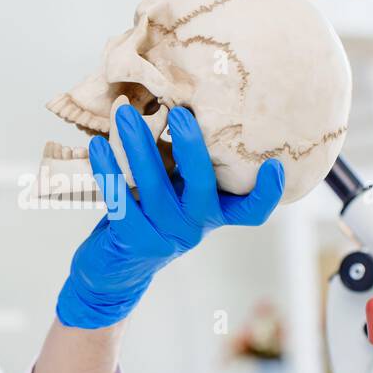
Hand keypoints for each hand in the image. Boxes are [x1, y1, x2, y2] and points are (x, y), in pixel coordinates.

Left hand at [56, 103, 284, 328]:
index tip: (275, 164)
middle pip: (202, 186)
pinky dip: (107, 167)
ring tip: (124, 113)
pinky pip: (119, 197)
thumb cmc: (151, 215)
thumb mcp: (178, 193)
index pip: (251, 210)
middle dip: (191, 147)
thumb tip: (182, 101)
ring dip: (137, 144)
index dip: (267, 192)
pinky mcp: (132, 239)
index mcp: (215, 212)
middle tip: (179, 112)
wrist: (115, 270)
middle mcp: (196, 225)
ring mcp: (165, 235)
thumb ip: (186, 165)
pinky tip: (98, 144)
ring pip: (153, 185)